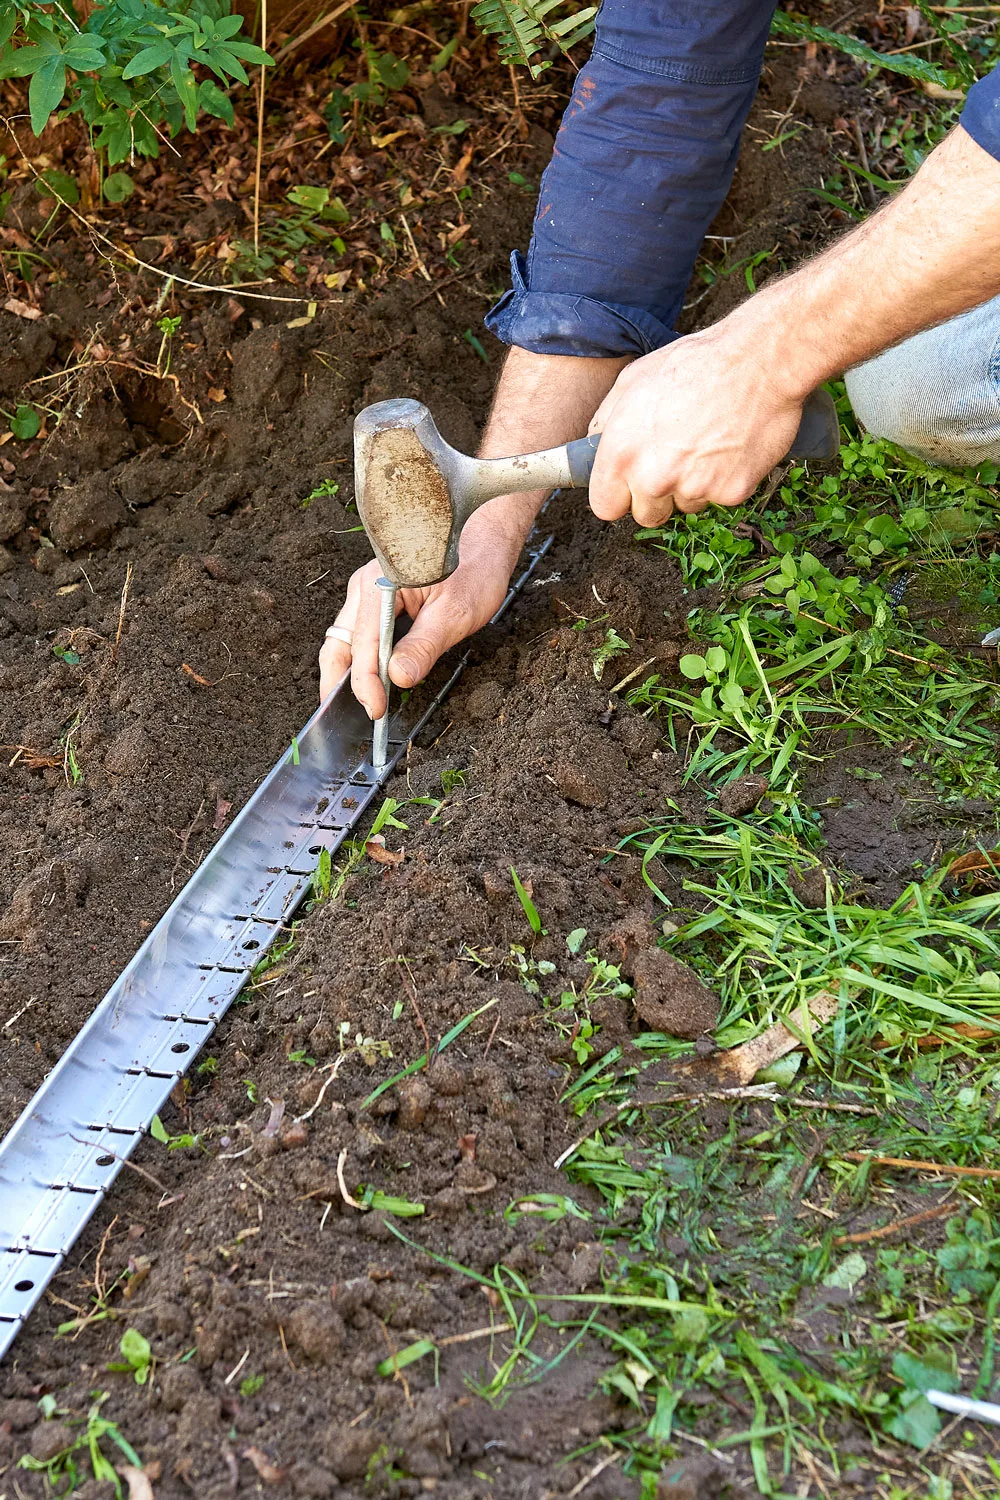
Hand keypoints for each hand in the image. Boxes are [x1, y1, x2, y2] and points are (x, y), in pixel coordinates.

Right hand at [318, 500, 527, 714]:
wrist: (484, 542)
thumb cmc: (474, 569)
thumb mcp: (456, 613)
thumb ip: (425, 645)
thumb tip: (398, 677)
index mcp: (380, 584)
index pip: (362, 644)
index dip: (365, 682)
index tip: (375, 710)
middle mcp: (366, 586)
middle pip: (339, 642)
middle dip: (338, 682)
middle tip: (346, 717)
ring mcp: (368, 593)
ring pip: (345, 640)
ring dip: (348, 673)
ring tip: (357, 703)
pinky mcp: (377, 601)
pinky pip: (359, 634)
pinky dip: (360, 660)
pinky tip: (370, 681)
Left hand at [587, 319, 806, 525]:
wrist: (760, 360)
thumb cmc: (697, 363)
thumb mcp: (633, 380)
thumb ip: (607, 421)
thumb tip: (593, 445)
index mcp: (622, 453)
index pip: (605, 507)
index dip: (619, 497)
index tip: (629, 487)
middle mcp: (653, 477)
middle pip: (646, 516)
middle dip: (656, 496)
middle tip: (673, 460)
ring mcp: (693, 488)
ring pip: (684, 507)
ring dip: (692, 485)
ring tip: (706, 443)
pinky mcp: (730, 493)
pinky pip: (719, 499)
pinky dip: (725, 479)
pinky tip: (730, 445)